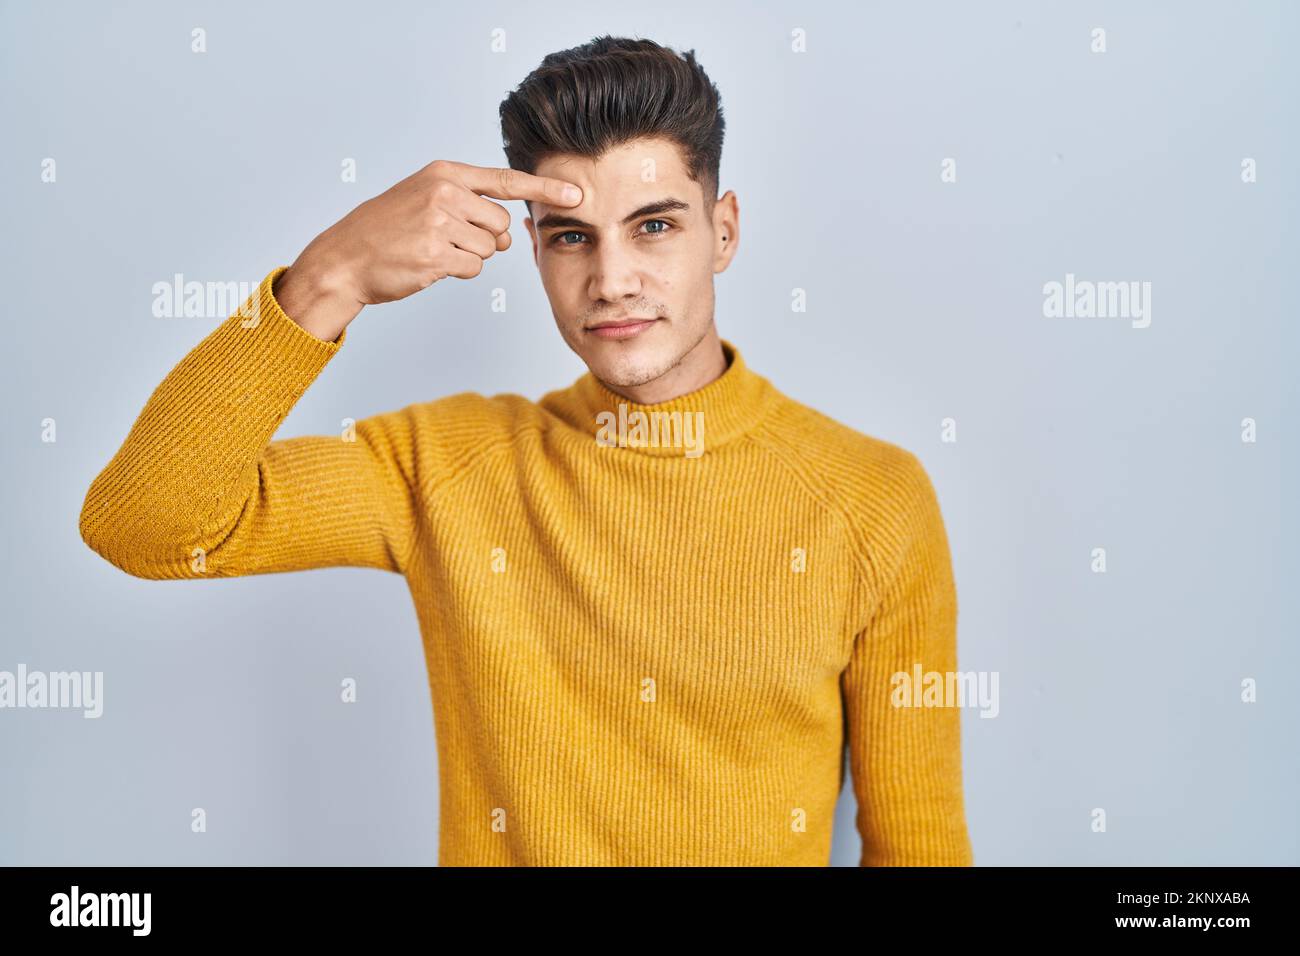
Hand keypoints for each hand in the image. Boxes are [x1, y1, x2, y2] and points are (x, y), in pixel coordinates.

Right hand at [275, 160, 582, 340]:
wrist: (345, 258)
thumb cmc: (386, 231)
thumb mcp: (422, 197)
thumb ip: (467, 204)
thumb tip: (508, 232)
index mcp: (444, 174)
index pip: (505, 180)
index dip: (544, 190)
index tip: (577, 195)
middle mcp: (444, 193)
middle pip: (500, 223)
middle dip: (485, 238)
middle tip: (447, 239)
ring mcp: (440, 223)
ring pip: (489, 249)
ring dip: (468, 256)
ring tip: (432, 249)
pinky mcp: (436, 254)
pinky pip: (473, 269)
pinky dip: (457, 271)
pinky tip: (428, 264)